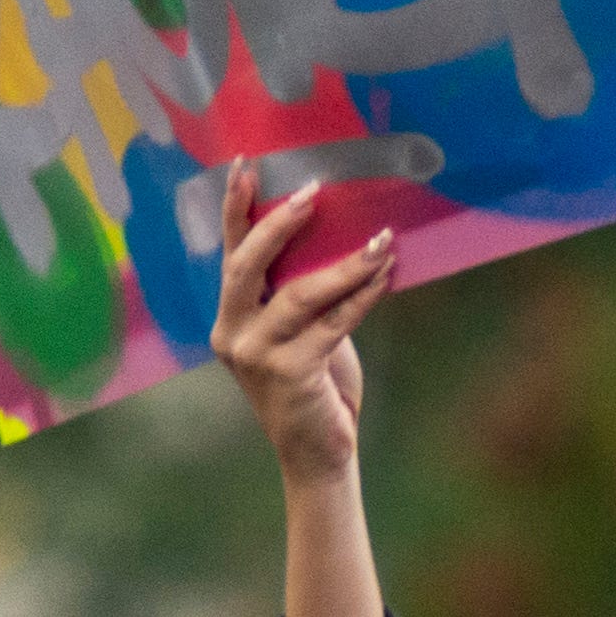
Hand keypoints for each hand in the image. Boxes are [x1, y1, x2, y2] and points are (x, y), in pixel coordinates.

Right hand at [212, 164, 396, 488]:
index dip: (237, 209)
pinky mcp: (290, 373)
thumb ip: (302, 291)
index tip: (245, 165)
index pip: (230, 254)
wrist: (319, 452)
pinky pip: (333, 322)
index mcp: (229, 317)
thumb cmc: (315, 384)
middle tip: (313, 191)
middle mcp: (232, 333)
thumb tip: (341, 236)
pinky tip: (386, 274)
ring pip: (300, 294)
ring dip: (346, 264)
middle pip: (248, 266)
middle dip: (280, 225)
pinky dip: (363, 296)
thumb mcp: (301, 331)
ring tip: (381, 240)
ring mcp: (256, 355)